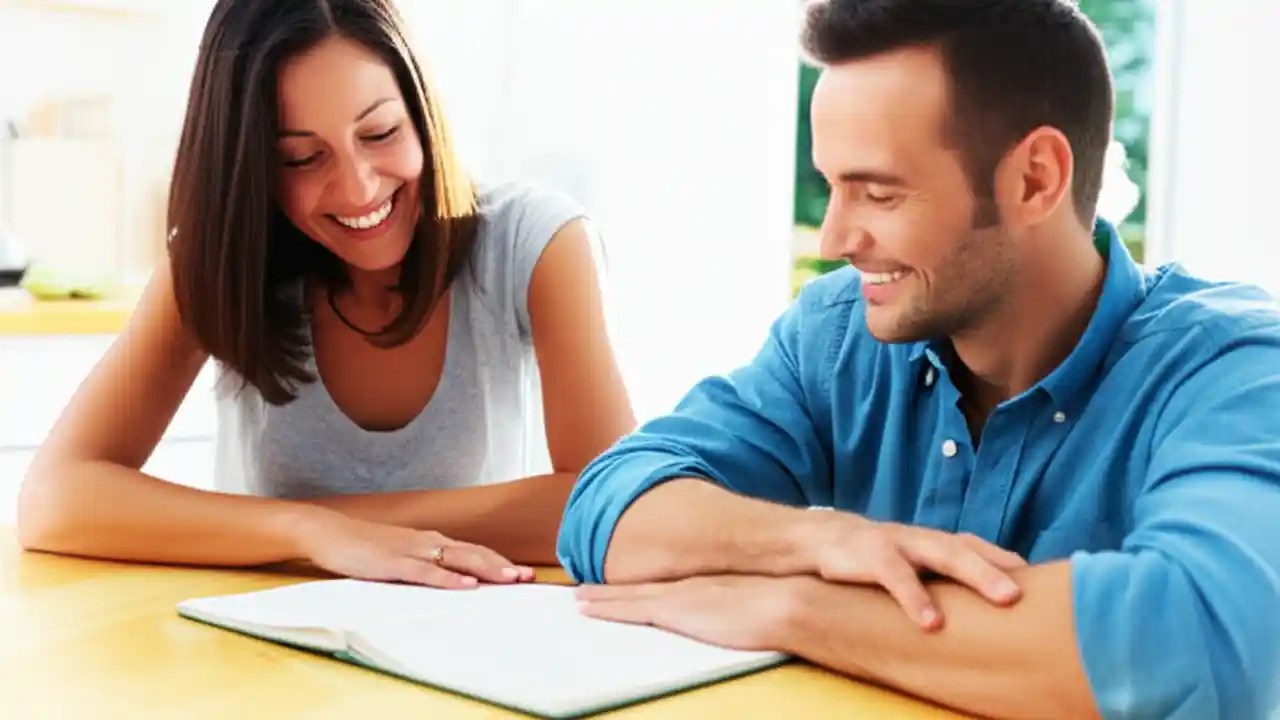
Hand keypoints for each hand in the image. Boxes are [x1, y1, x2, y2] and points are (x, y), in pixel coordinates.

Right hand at [294, 510, 534, 588]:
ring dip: (486, 569)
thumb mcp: (400, 556)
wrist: (329, 533)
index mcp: (430, 542)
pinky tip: (466, 586)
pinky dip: (449, 579)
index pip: (473, 552)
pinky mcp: (393, 563)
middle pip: (473, 553)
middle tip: (528, 577)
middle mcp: (427, 542)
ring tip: (510, 579)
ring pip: (457, 560)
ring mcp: (411, 551)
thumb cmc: (364, 548)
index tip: (523, 573)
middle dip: (502, 565)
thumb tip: (448, 580)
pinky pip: (426, 572)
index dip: (499, 562)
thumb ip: (424, 566)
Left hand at [576, 575, 806, 650]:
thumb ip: (748, 610)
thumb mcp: (762, 605)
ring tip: (578, 598)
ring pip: (628, 596)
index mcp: (708, 585)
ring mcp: (679, 596)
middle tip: (585, 590)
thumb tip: (754, 619)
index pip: (667, 587)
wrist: (789, 602)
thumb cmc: (786, 607)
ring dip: (602, 597)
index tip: (627, 588)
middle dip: (613, 590)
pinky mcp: (673, 610)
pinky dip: (606, 607)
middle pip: (641, 589)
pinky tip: (588, 608)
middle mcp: (688, 586)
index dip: (643, 588)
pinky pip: (629, 609)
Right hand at [802, 513, 1026, 628]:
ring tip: (1005, 599)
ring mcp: (898, 543)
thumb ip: (940, 579)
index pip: (979, 548)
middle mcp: (923, 538)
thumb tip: (981, 606)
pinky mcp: (869, 554)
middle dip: (1002, 569)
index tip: (1049, 583)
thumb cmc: (875, 558)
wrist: (818, 538)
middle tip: (1031, 592)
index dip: (1010, 562)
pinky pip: (896, 576)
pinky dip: (915, 597)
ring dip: (976, 574)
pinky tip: (930, 622)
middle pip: (968, 549)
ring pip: (943, 553)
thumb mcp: (909, 564)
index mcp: (934, 542)